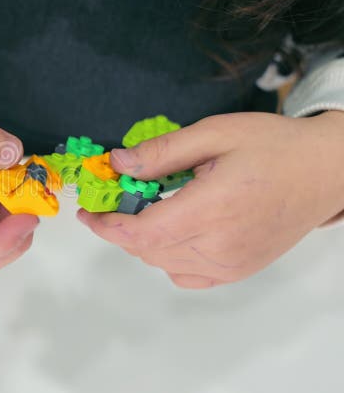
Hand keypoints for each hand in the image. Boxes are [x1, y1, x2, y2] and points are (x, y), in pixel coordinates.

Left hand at [78, 112, 343, 288]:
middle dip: (121, 227)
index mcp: (212, 209)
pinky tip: (173, 231)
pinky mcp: (239, 270)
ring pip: (162, 263)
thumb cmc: (273, 146)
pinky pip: (186, 275)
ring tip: (145, 209)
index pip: (141, 233)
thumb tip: (118, 163)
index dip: (107, 226)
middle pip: (146, 250)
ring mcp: (231, 264)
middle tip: (115, 199)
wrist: (326, 171)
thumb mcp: (215, 133)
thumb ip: (162, 152)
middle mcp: (220, 245)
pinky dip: (167, 257)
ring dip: (142, 241)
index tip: (88, 212)